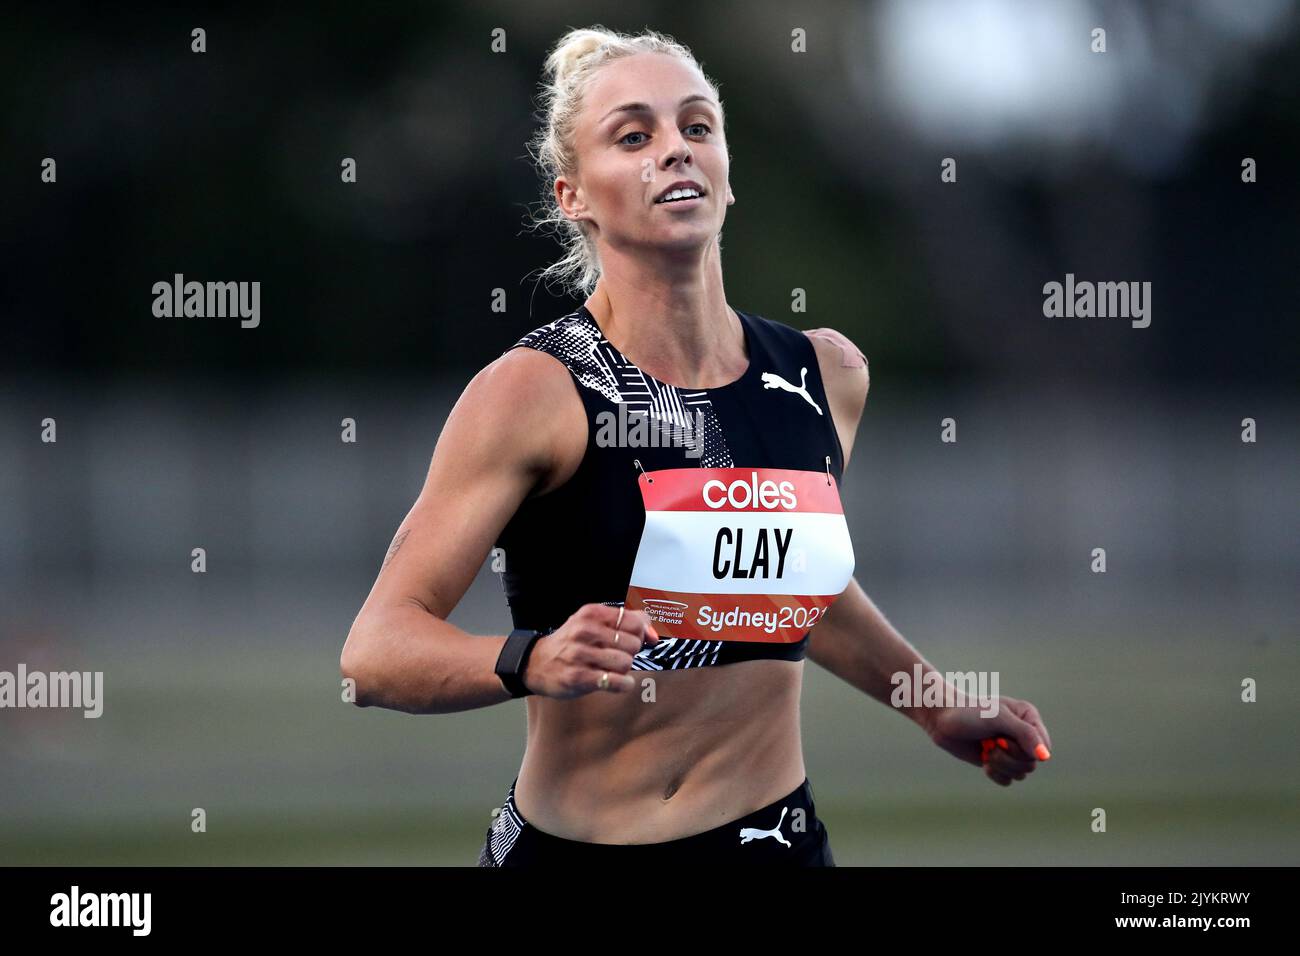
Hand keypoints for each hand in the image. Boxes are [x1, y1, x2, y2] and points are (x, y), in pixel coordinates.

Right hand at [522, 604, 659, 698]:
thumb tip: (653, 636)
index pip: (634, 621)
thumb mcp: (593, 623)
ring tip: (611, 668)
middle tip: (617, 655)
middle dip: (630, 653)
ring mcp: (580, 654)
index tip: (636, 640)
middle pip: (632, 644)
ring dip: (624, 669)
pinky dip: (623, 684)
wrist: (536, 663)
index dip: (641, 633)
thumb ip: (627, 623)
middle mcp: (584, 631)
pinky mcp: (578, 677)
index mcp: (591, 613)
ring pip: (625, 663)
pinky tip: (616, 682)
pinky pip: (616, 682)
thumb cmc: (572, 642)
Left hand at [923, 696, 1052, 786]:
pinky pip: (1008, 781)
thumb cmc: (969, 712)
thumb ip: (1025, 734)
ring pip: (1021, 774)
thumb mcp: (998, 718)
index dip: (1024, 750)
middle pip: (1031, 764)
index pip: (1043, 747)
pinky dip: (995, 774)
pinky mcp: (999, 762)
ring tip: (986, 749)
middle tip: (991, 743)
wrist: (942, 719)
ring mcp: (1011, 749)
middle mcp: (1024, 734)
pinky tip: (984, 759)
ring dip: (1000, 765)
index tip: (1001, 738)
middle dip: (1008, 758)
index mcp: (1029, 718)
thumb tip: (1046, 757)